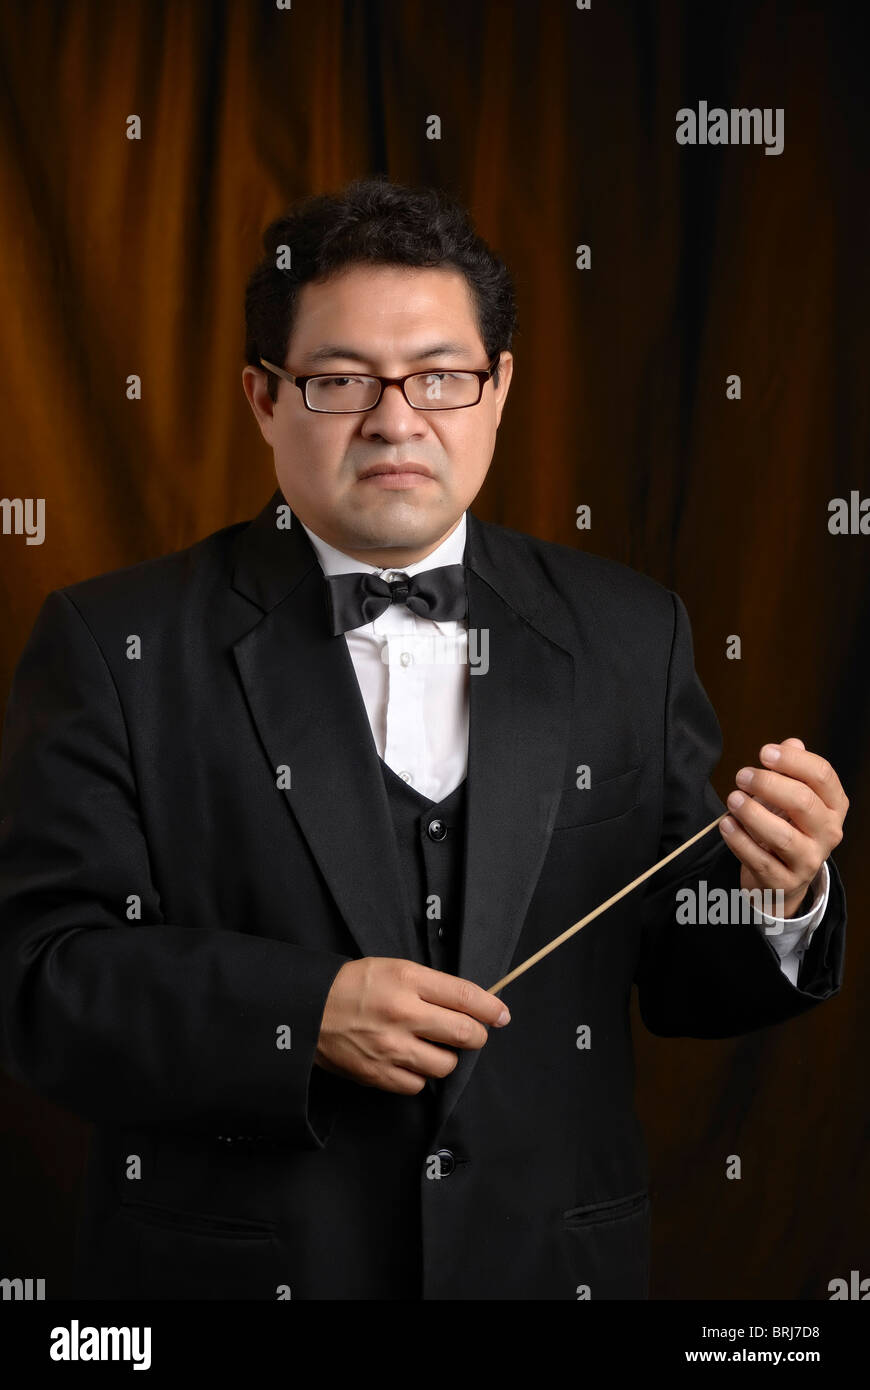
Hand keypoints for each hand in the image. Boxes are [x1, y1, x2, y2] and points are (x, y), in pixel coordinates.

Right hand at [314, 957, 510, 1094]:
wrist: (307, 1011)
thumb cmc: (353, 986)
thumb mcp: (393, 968)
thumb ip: (431, 986)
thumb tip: (470, 1005)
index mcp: (407, 980)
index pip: (465, 996)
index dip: (491, 1008)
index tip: (502, 1015)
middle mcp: (402, 1013)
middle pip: (464, 1033)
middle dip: (476, 1036)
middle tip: (471, 1034)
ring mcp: (391, 1048)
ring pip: (445, 1065)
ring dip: (446, 1057)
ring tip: (433, 1047)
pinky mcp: (379, 1075)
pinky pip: (418, 1085)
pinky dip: (420, 1075)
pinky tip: (410, 1061)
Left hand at [719, 737, 847, 916]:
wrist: (783, 880)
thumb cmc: (787, 828)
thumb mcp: (793, 798)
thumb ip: (792, 771)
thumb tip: (791, 743)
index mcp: (833, 806)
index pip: (822, 776)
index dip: (793, 760)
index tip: (764, 752)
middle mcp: (828, 833)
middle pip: (803, 802)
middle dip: (769, 784)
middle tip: (742, 775)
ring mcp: (809, 860)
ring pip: (783, 836)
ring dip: (753, 813)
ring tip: (732, 799)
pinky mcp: (784, 882)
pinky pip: (760, 860)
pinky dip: (740, 841)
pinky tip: (727, 824)